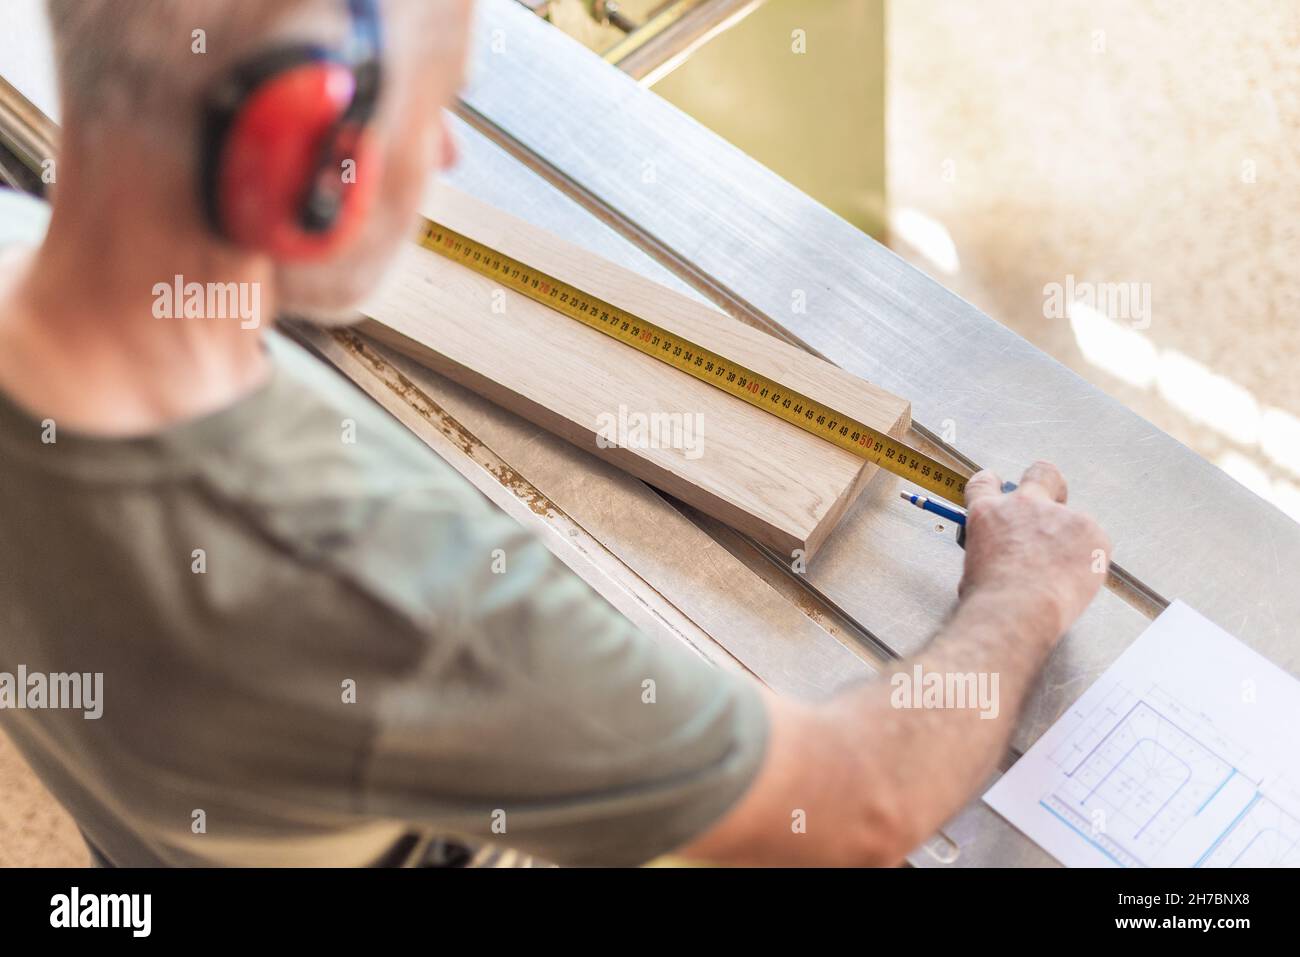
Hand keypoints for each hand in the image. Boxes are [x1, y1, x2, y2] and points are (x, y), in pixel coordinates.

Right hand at [957, 462, 1110, 641]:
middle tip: (1054, 500)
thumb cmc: (992, 598)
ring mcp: (1060, 515)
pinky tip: (1074, 580)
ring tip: (1062, 573)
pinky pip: (1093, 542)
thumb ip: (992, 549)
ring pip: (1073, 519)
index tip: (998, 486)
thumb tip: (1000, 557)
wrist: (1017, 611)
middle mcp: (1024, 504)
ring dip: (1070, 539)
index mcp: (988, 513)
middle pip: (1042, 473)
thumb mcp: (973, 566)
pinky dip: (1088, 559)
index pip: (986, 483)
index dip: (992, 483)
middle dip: (1049, 483)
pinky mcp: (1090, 531)